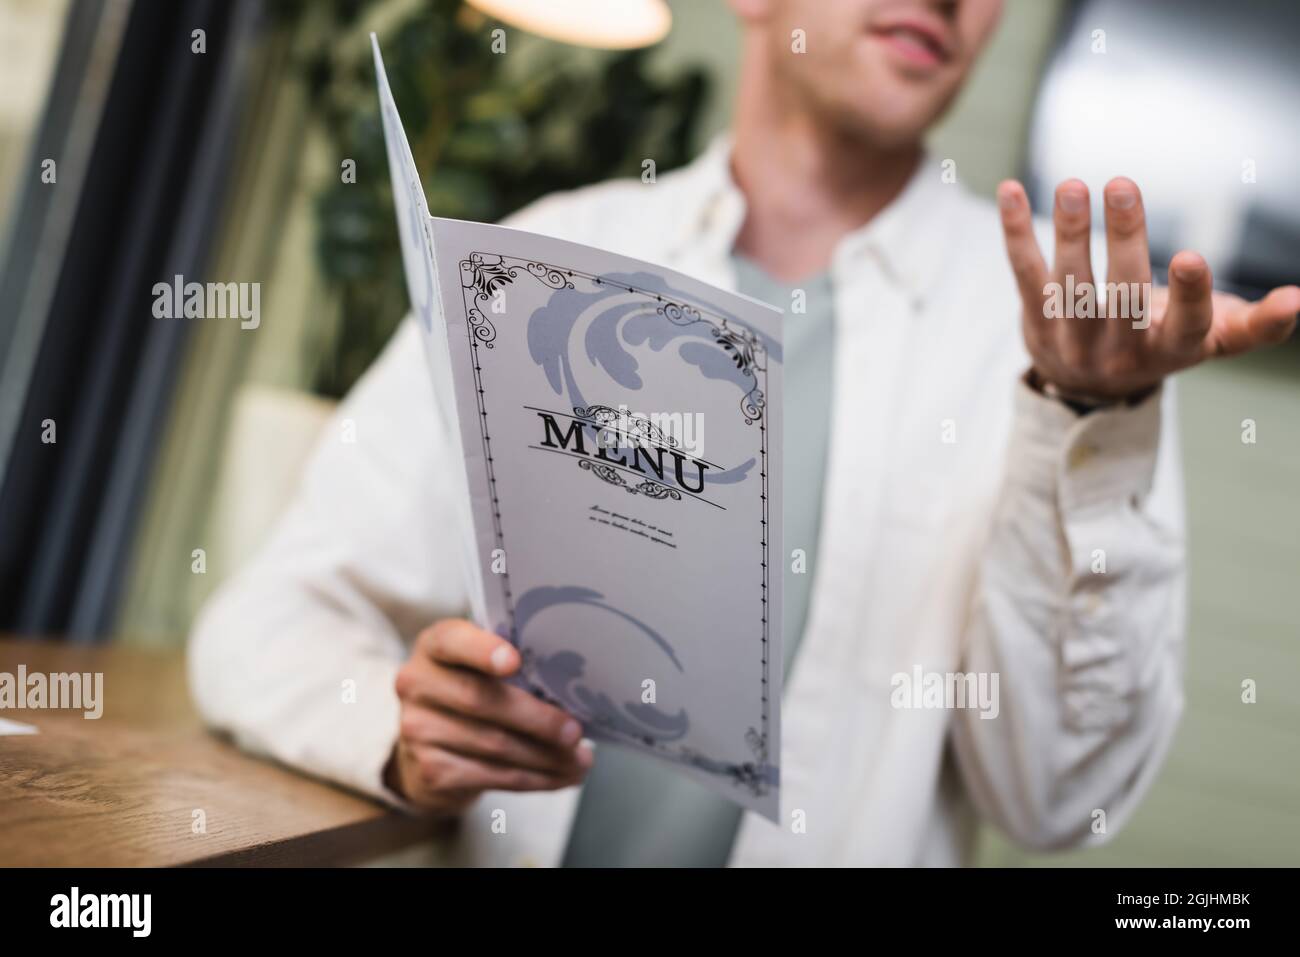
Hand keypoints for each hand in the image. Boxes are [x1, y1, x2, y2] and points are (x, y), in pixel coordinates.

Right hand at [386, 619, 591, 814]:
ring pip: (493, 744)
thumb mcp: (479, 666)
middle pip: (481, 700)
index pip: (452, 640)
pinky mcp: (431, 770)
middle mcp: (417, 683)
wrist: (429, 746)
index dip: (483, 650)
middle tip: (574, 731)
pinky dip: (534, 779)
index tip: (515, 661)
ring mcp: (418, 729)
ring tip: (579, 760)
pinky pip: (492, 776)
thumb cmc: (470, 692)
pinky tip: (560, 776)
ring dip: (545, 756)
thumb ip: (511, 666)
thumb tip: (571, 691)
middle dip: (536, 719)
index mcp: (435, 645)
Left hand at [997, 177, 1299, 402]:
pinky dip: (1016, 231)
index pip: (1185, 327)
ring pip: (1070, 286)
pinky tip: (1011, 190)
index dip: (1190, 295)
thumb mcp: (1209, 340)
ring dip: (1070, 234)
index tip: (1192, 258)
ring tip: (1074, 186)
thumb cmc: (1163, 341)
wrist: (1089, 385)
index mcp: (1170, 351)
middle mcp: (1119, 351)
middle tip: (1122, 185)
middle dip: (1123, 240)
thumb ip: (1253, 324)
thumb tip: (1298, 300)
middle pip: (1121, 296)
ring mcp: (1072, 339)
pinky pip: (1024, 272)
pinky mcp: (1035, 320)